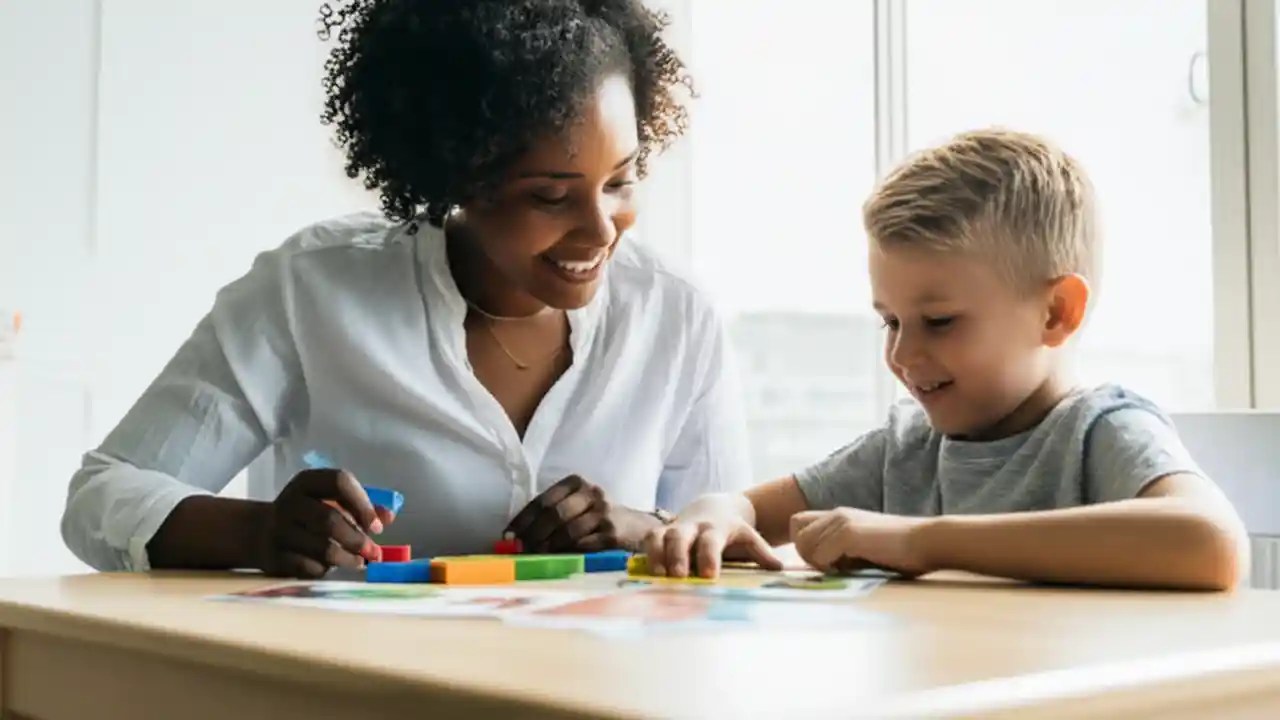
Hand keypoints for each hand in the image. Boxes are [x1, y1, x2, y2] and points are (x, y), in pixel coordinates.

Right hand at [255, 468, 394, 578]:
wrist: (259, 532)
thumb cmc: (308, 514)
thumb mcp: (330, 501)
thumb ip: (361, 506)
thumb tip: (388, 517)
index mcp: (307, 482)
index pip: (339, 481)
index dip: (362, 504)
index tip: (378, 526)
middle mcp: (290, 502)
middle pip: (330, 519)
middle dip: (357, 539)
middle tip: (373, 552)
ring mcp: (279, 530)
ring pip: (322, 548)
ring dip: (347, 558)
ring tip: (359, 562)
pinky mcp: (274, 557)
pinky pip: (309, 567)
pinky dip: (326, 570)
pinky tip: (331, 567)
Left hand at [505, 475, 653, 552]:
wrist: (638, 528)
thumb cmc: (596, 520)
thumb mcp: (575, 508)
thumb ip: (548, 518)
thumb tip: (511, 540)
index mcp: (576, 483)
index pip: (542, 500)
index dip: (522, 520)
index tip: (506, 538)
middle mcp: (592, 493)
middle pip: (554, 514)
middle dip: (532, 534)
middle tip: (518, 551)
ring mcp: (605, 513)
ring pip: (568, 531)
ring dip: (547, 547)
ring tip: (534, 559)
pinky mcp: (614, 534)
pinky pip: (584, 546)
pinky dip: (567, 555)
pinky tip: (557, 563)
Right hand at [643, 515, 782, 578]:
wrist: (711, 507)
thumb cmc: (730, 529)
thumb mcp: (748, 536)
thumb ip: (761, 551)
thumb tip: (779, 568)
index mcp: (715, 529)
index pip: (710, 541)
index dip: (708, 557)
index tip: (708, 576)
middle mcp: (691, 527)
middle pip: (680, 536)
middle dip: (678, 556)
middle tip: (679, 576)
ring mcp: (673, 529)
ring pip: (659, 536)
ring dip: (656, 555)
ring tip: (658, 575)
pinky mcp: (659, 533)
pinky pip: (648, 540)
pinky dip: (645, 554)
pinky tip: (645, 573)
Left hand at [790, 508, 932, 576]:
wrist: (926, 541)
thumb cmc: (902, 552)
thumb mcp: (864, 548)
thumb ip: (842, 552)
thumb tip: (822, 569)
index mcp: (840, 515)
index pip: (798, 522)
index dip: (803, 543)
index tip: (822, 561)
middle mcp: (836, 514)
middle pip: (796, 532)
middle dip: (806, 554)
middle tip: (830, 567)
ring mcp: (841, 521)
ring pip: (804, 545)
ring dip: (818, 562)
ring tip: (842, 569)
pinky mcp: (848, 534)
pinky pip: (819, 555)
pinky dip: (829, 567)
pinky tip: (850, 570)